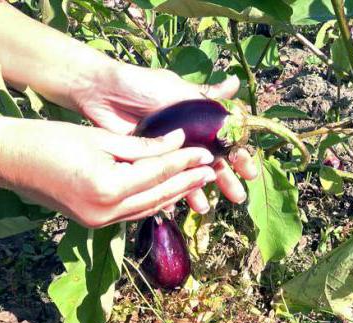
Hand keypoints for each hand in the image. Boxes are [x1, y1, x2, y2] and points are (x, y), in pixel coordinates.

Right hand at [0, 120, 215, 227]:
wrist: (11, 161)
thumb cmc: (51, 140)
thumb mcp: (100, 138)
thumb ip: (142, 146)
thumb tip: (177, 141)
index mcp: (109, 187)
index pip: (158, 173)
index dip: (185, 161)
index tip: (206, 152)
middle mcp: (107, 211)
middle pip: (159, 195)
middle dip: (187, 181)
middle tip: (211, 169)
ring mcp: (100, 221)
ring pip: (149, 208)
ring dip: (174, 194)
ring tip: (197, 181)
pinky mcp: (94, 222)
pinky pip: (134, 212)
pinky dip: (153, 201)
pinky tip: (168, 192)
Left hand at [71, 63, 257, 207]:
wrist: (103, 92)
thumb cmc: (141, 86)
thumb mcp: (177, 90)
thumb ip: (207, 95)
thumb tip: (236, 84)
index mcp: (197, 121)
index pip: (225, 142)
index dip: (239, 156)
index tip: (249, 172)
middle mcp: (186, 139)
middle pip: (210, 162)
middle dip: (224, 180)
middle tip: (237, 197)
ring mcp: (166, 152)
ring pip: (187, 175)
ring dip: (196, 190)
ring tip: (204, 207)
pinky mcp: (146, 162)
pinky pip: (161, 180)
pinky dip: (167, 192)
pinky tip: (173, 205)